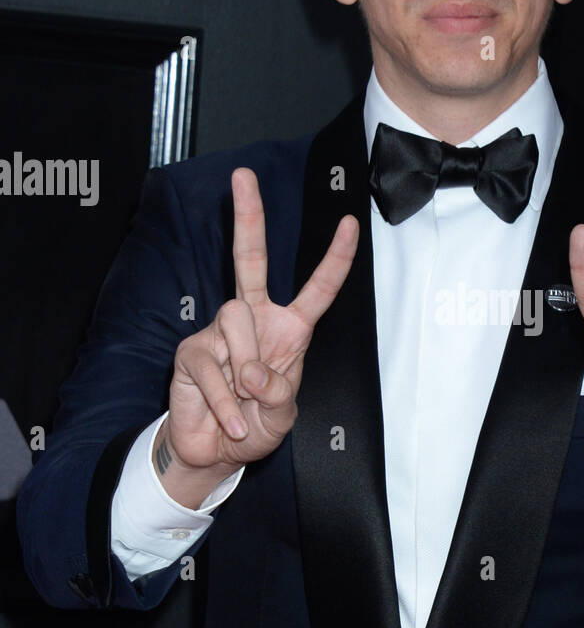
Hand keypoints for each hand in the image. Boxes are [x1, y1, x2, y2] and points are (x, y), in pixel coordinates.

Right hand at [160, 167, 357, 487]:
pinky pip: (211, 368)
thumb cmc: (257, 425)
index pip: (317, 289)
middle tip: (243, 175)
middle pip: (250, 259)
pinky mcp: (191, 353)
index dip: (335, 259)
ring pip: (235, 322)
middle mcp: (253, 320)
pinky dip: (226, 404)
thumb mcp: (283, 414)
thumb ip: (279, 392)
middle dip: (249, 216)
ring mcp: (218, 332)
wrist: (216, 453)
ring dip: (247, 370)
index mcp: (288, 329)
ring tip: (247, 401)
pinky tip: (231, 422)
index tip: (350, 223)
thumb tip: (252, 373)